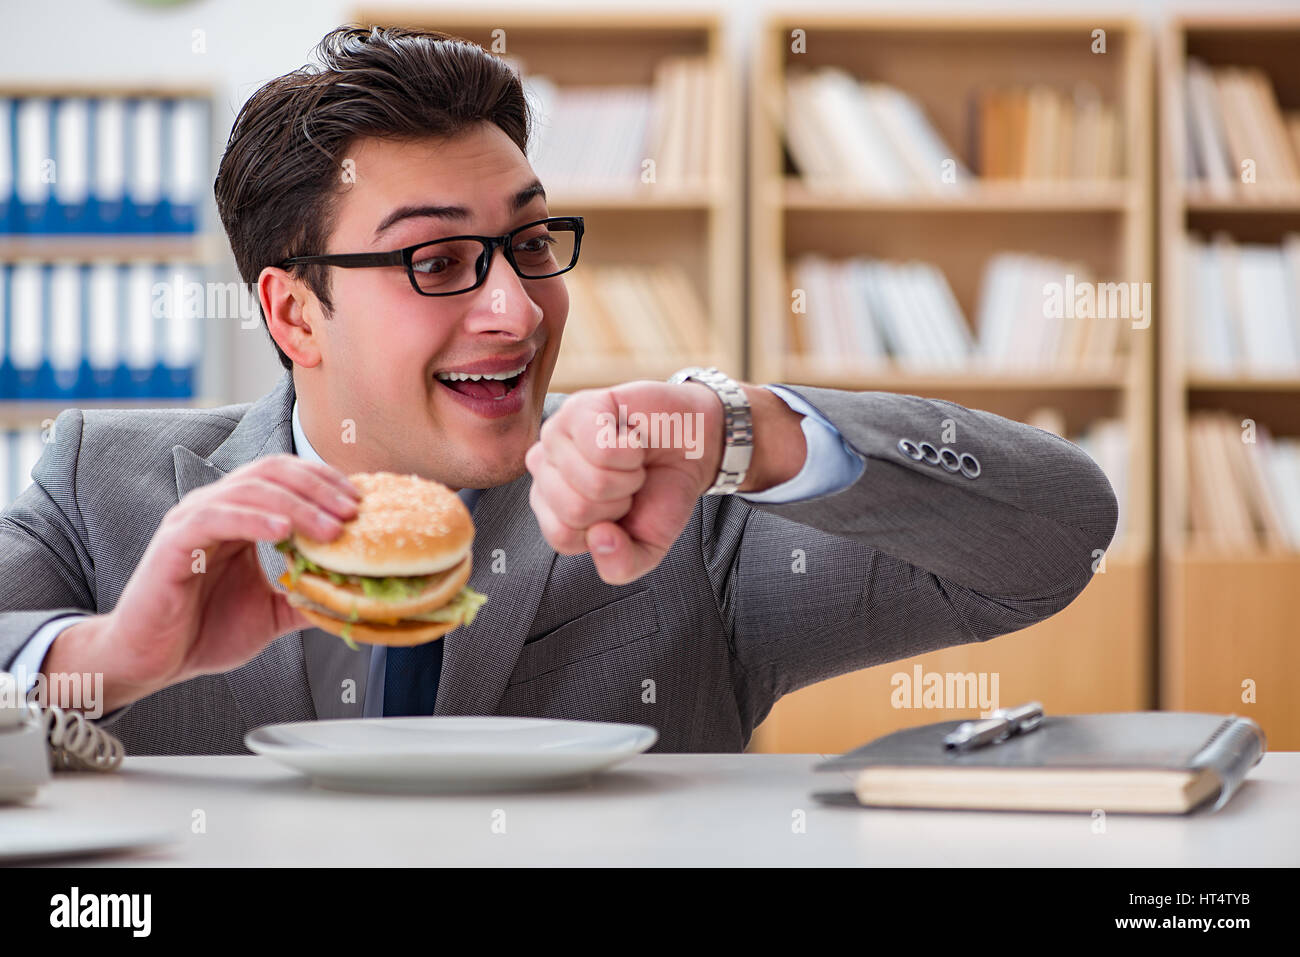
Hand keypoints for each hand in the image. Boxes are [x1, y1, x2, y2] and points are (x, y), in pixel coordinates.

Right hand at [47, 455, 361, 711]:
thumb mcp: (273, 610)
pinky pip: (215, 517)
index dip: (327, 483)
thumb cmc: (205, 631)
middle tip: (354, 511)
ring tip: (330, 526)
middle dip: (320, 488)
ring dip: (297, 505)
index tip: (362, 502)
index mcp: (241, 515)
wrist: (152, 661)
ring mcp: (193, 520)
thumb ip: (309, 594)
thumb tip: (357, 593)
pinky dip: (252, 518)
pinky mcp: (174, 543)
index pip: (288, 476)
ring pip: (250, 489)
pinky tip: (281, 530)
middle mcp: (217, 507)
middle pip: (274, 472)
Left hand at [525, 380, 724, 584]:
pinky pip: (602, 448)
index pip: (563, 537)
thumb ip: (619, 566)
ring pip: (591, 481)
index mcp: (551, 505)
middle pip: (575, 511)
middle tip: (629, 482)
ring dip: (628, 476)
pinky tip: (631, 439)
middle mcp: (544, 469)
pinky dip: (630, 452)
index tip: (622, 509)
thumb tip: (599, 538)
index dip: (606, 531)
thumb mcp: (646, 548)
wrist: (694, 447)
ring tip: (632, 461)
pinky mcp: (579, 406)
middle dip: (618, 503)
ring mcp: (557, 435)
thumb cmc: (661, 491)